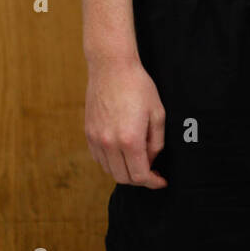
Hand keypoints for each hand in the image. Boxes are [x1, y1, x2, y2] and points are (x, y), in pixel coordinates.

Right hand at [85, 53, 167, 187]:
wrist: (111, 67)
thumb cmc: (138, 86)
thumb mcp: (158, 113)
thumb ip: (156, 142)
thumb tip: (151, 160)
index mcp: (130, 140)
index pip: (140, 176)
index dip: (153, 182)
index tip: (161, 181)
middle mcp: (110, 143)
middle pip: (123, 178)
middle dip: (139, 180)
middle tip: (151, 172)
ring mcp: (96, 139)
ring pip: (110, 170)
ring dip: (124, 171)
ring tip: (137, 160)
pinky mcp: (88, 133)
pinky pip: (99, 158)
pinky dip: (111, 161)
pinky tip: (122, 151)